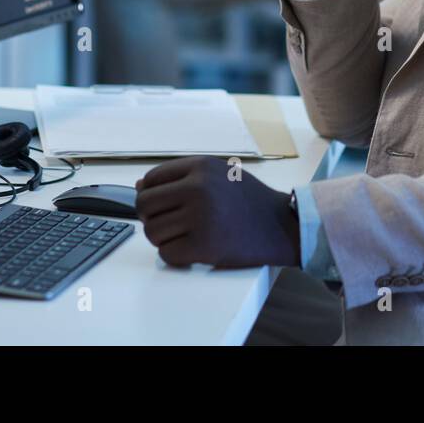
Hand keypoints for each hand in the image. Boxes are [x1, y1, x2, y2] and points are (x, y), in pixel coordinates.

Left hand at [135, 156, 300, 267]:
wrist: (283, 225)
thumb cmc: (249, 200)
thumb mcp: (219, 174)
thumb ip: (182, 176)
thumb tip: (140, 186)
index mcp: (200, 167)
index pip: (151, 180)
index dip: (150, 195)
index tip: (162, 206)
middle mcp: (197, 188)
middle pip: (144, 205)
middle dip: (151, 217)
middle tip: (168, 224)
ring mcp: (200, 217)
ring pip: (152, 232)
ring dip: (163, 238)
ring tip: (184, 236)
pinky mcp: (204, 246)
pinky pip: (166, 253)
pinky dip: (174, 255)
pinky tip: (191, 249)